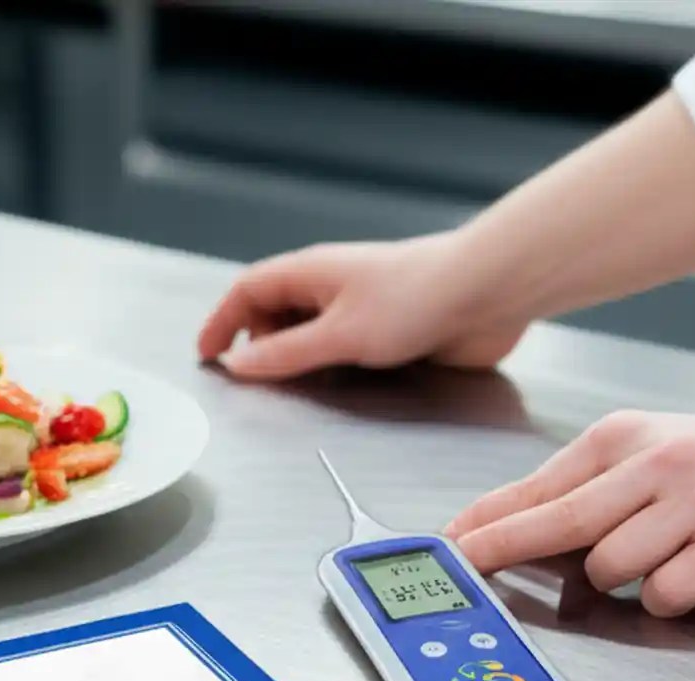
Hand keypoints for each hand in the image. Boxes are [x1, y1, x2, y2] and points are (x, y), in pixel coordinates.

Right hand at [197, 236, 528, 379]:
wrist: (488, 293)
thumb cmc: (418, 296)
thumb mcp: (340, 334)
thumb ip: (286, 354)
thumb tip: (239, 365)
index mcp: (310, 273)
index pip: (247, 291)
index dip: (222, 322)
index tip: (206, 355)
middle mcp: (331, 289)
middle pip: (275, 315)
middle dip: (258, 346)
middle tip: (253, 384)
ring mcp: (360, 311)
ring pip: (311, 338)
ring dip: (297, 363)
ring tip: (292, 393)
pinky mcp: (389, 334)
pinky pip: (345, 355)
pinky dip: (331, 372)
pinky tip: (336, 394)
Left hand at [444, 399, 694, 616]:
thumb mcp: (653, 448)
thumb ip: (592, 484)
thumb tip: (520, 524)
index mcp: (623, 436)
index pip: (536, 484)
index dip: (486, 519)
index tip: (451, 540)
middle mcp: (652, 464)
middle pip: (554, 521)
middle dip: (501, 549)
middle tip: (466, 566)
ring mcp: (692, 504)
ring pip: (608, 566)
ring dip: (616, 578)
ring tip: (658, 553)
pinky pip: (664, 593)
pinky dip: (664, 597)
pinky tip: (688, 572)